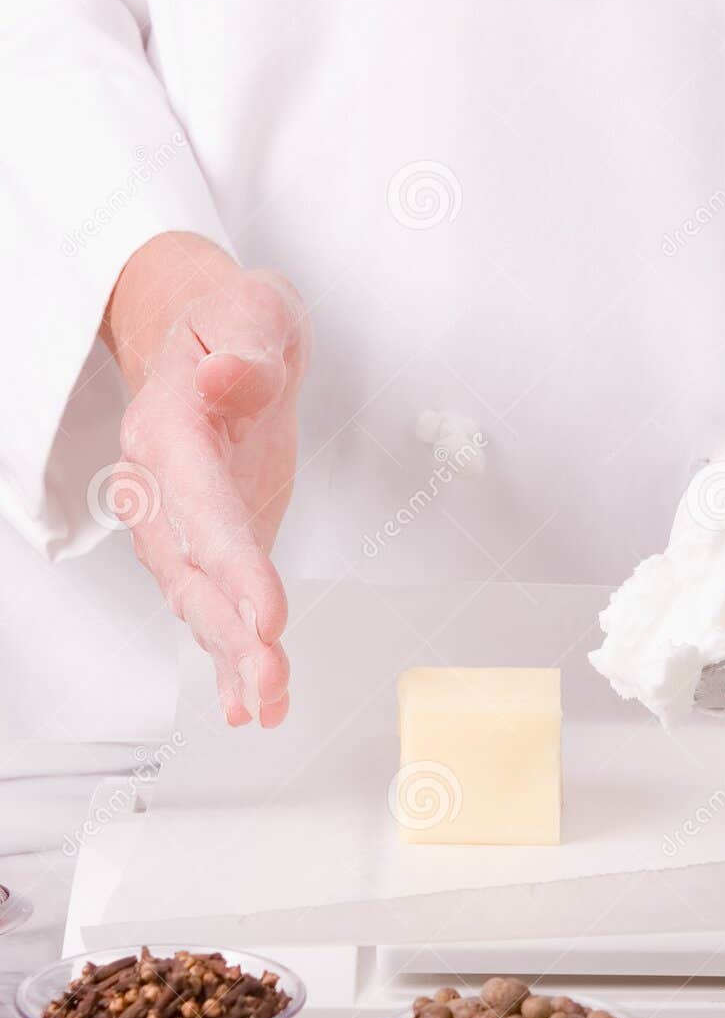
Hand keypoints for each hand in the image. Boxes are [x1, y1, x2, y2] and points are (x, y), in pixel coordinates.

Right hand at [101, 232, 309, 725]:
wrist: (211, 341)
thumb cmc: (232, 324)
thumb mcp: (250, 312)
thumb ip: (244, 352)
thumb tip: (226, 378)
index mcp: (169, 431)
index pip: (201, 506)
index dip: (232, 564)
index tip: (265, 611)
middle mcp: (162, 489)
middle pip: (191, 572)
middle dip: (229, 632)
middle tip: (270, 677)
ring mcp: (182, 527)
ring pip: (199, 603)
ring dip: (232, 657)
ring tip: (266, 704)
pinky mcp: (210, 550)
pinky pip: (216, 611)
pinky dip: (232, 660)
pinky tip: (252, 704)